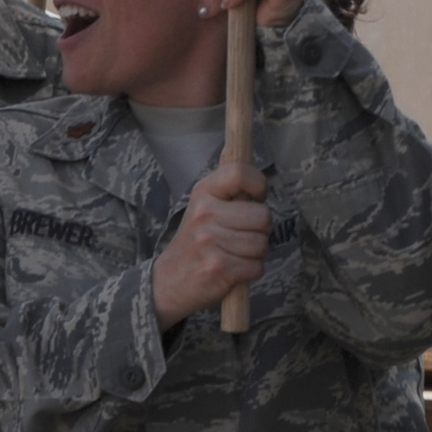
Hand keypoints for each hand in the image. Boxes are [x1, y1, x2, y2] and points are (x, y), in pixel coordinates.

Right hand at [151, 161, 271, 325]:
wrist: (168, 282)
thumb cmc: (194, 242)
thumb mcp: (202, 206)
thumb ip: (223, 184)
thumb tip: (233, 149)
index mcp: (203, 193)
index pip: (240, 173)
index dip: (259, 186)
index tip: (255, 199)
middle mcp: (205, 213)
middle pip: (263, 216)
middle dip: (261, 230)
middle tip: (242, 236)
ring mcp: (210, 240)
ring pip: (261, 244)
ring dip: (255, 254)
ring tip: (234, 254)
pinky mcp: (218, 267)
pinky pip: (256, 266)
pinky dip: (250, 272)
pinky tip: (233, 270)